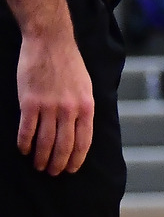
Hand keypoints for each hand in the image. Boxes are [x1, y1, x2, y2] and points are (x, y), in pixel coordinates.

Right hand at [16, 28, 93, 174]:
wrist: (50, 43)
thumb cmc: (69, 65)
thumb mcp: (86, 87)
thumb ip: (84, 109)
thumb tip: (82, 131)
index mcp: (86, 107)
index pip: (84, 141)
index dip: (77, 159)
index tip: (71, 169)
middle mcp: (69, 110)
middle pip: (64, 145)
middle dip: (58, 163)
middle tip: (53, 173)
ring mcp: (49, 106)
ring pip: (45, 141)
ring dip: (41, 157)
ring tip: (38, 165)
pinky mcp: (29, 102)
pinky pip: (27, 129)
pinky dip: (24, 143)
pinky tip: (23, 150)